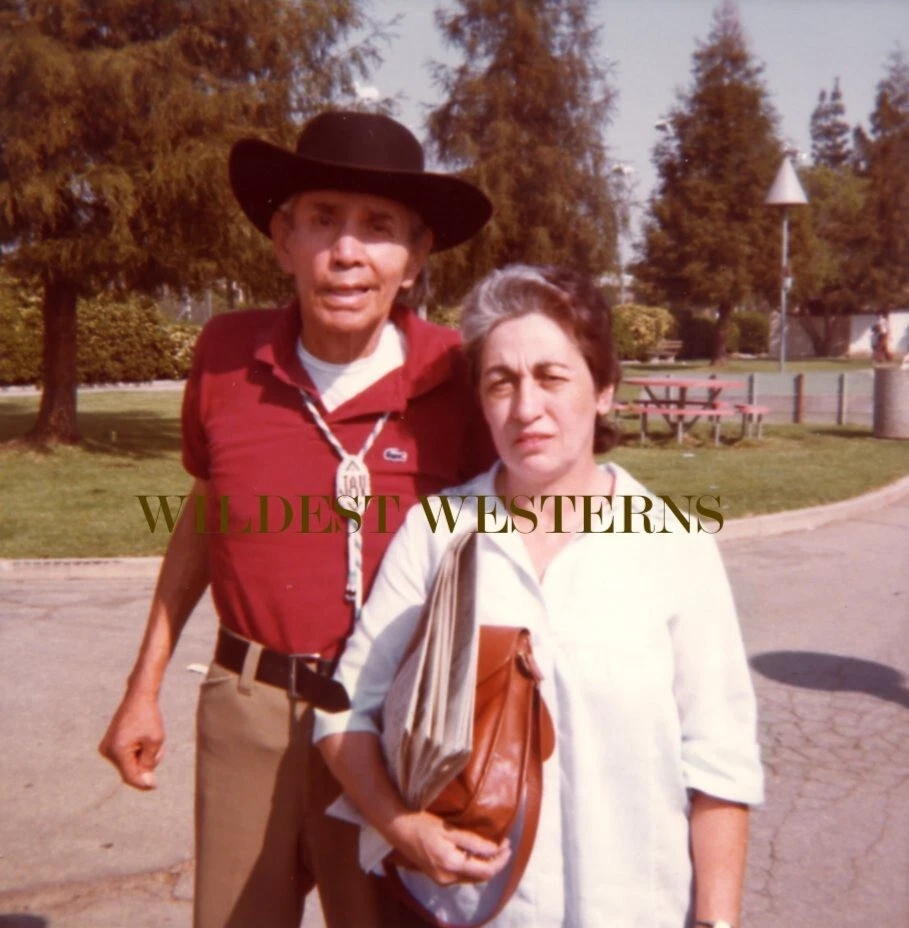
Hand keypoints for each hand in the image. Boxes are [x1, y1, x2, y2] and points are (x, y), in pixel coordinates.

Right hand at [98, 690, 164, 789]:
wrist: (139, 696)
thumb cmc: (149, 717)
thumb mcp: (155, 741)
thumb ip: (149, 763)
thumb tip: (146, 784)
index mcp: (117, 751)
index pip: (130, 777)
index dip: (143, 783)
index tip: (154, 786)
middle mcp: (107, 751)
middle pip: (130, 771)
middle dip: (145, 764)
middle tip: (158, 748)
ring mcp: (106, 748)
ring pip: (128, 764)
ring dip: (142, 757)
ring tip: (151, 740)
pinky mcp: (109, 744)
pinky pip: (125, 756)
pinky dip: (136, 752)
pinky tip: (143, 738)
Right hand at [389, 812, 511, 885]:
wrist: (399, 830)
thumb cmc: (423, 824)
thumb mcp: (450, 829)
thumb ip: (473, 842)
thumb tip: (495, 849)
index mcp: (452, 866)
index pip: (485, 871)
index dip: (500, 860)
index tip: (509, 845)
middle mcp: (448, 879)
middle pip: (480, 877)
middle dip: (495, 863)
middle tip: (505, 846)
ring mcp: (442, 880)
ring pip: (471, 878)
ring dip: (485, 866)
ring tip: (495, 849)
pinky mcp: (438, 877)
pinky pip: (462, 875)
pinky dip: (473, 867)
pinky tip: (477, 854)